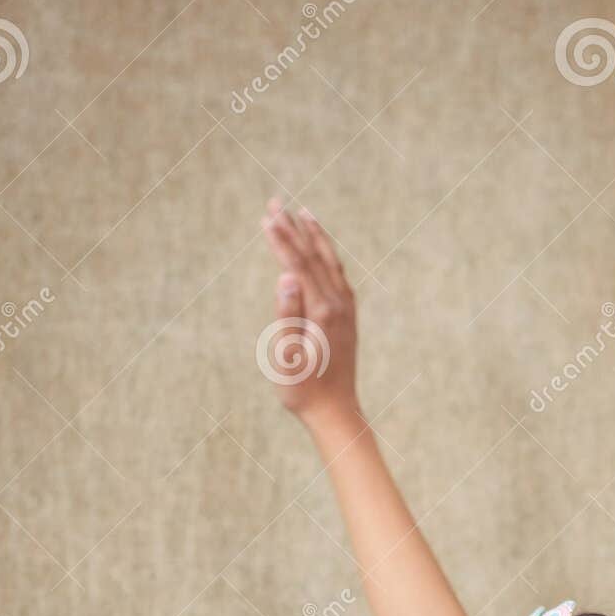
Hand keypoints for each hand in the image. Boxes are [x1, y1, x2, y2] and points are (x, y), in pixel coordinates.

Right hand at [259, 196, 359, 429]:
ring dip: (314, 237)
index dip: (280, 239)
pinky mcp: (348, 319)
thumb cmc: (304, 390)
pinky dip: (328, 257)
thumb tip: (286, 277)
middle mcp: (339, 305)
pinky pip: (339, 277)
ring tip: (303, 214)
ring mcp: (347, 311)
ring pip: (330, 263)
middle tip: (275, 202)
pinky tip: (322, 252)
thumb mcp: (287, 356)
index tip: (266, 215)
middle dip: (293, 228)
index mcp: (322, 311)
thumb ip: (287, 315)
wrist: (336, 413)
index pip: (297, 264)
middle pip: (313, 256)